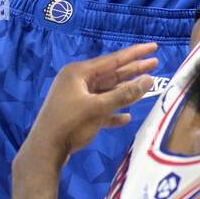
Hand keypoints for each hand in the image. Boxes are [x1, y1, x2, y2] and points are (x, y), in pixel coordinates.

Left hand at [22, 43, 158, 168]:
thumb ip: (124, 95)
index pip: (113, 60)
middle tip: (155, 63)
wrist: (44, 151)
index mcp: (79, 73)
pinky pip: (100, 109)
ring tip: (146, 87)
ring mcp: (76, 98)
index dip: (135, 54)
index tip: (153, 47)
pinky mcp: (77, 114)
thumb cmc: (70, 124)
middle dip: (133, 70)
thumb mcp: (98, 108)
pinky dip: (112, 112)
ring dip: (125, 92)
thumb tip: (148, 81)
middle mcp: (78, 81)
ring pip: (106, 92)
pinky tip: (126, 117)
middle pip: (111, 74)